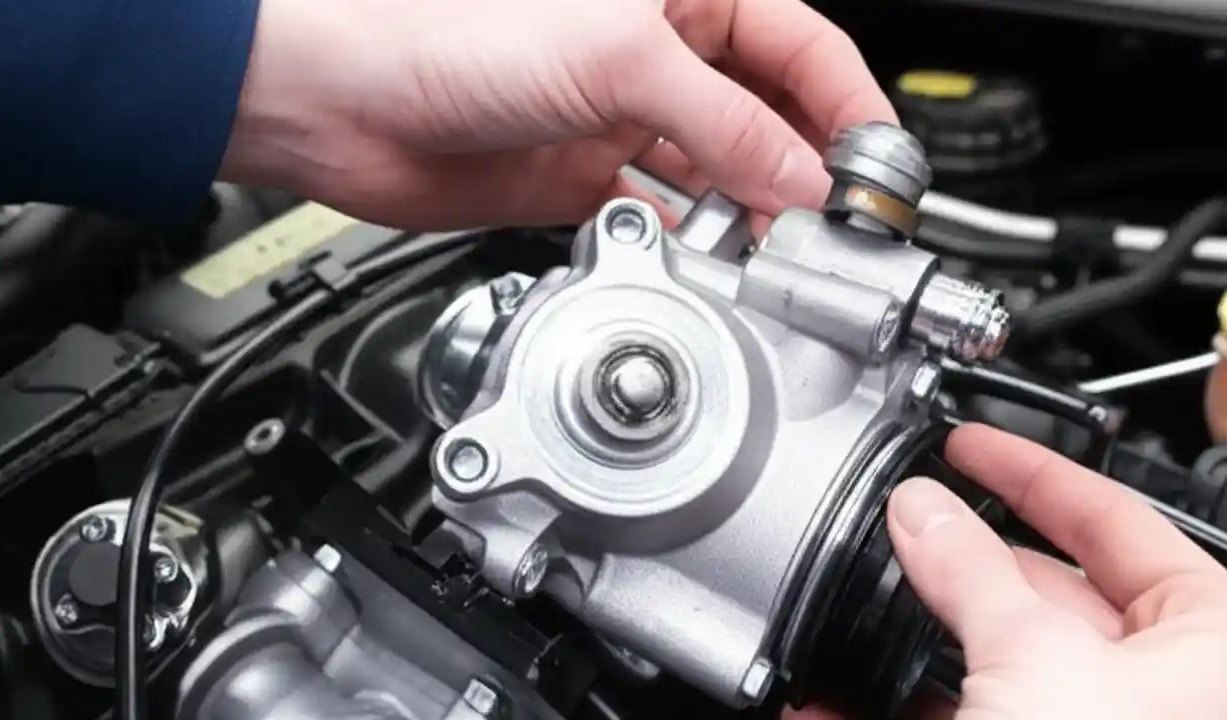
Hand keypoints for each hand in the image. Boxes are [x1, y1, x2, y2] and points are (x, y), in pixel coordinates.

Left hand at [217, 0, 893, 229]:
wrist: (349, 105)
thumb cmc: (451, 35)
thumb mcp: (619, 62)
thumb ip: (726, 123)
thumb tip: (804, 178)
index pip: (802, 47)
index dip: (848, 106)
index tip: (881, 171)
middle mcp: (658, 56)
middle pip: (767, 114)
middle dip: (805, 169)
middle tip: (836, 227)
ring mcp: (621, 120)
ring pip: (718, 171)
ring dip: (750, 213)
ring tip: (780, 253)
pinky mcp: (585, 179)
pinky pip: (662, 213)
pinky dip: (691, 239)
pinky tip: (712, 259)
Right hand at [876, 424, 1226, 718]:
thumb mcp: (1034, 656)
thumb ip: (971, 570)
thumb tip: (924, 509)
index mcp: (1213, 639)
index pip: (1114, 515)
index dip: (1030, 471)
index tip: (969, 447)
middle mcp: (1167, 685)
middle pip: (1049, 586)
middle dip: (968, 558)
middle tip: (909, 522)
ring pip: (1006, 655)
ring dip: (931, 629)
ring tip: (876, 597)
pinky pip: (973, 708)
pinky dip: (910, 693)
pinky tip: (856, 685)